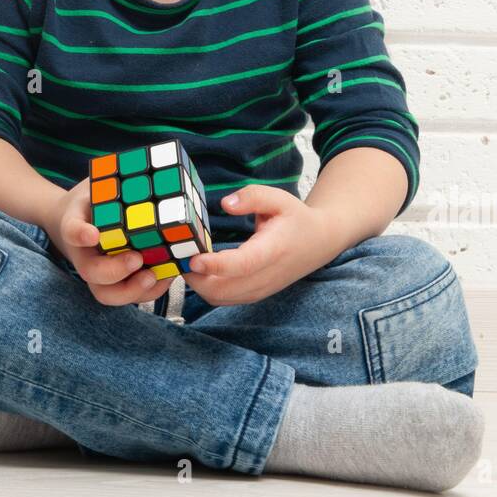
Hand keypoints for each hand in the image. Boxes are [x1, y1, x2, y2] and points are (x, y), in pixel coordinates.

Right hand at [49, 176, 170, 307]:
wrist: (74, 219)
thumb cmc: (89, 199)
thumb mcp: (94, 183)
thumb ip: (111, 181)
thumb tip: (143, 164)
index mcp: (74, 225)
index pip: (71, 231)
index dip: (79, 234)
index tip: (92, 233)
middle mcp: (83, 254)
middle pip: (89, 274)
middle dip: (114, 272)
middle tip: (136, 259)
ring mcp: (97, 271)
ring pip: (106, 294)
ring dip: (132, 290)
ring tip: (156, 276)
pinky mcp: (113, 281)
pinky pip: (125, 295)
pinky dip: (146, 291)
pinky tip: (167, 276)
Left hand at [184, 184, 333, 305]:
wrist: (318, 242)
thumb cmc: (296, 218)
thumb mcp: (278, 198)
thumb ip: (252, 197)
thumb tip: (225, 204)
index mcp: (272, 251)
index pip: (241, 265)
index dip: (215, 265)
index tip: (193, 258)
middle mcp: (265, 276)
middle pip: (223, 290)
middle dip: (195, 278)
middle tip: (177, 255)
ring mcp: (259, 290)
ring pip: (220, 298)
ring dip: (198, 285)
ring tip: (184, 261)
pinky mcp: (254, 295)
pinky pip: (223, 299)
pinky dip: (206, 288)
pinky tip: (198, 270)